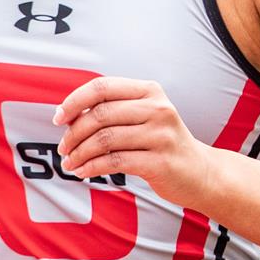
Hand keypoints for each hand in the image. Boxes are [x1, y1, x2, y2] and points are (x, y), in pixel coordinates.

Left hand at [53, 77, 212, 204]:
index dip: (74, 101)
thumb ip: (112, 111)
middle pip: (100, 115)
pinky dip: (92, 168)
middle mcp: (158, 108)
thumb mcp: (143, 117)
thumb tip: (66, 116)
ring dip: (79, 154)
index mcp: (150, 90)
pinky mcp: (160, 162)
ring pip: (105, 140)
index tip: (58, 119)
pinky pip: (115, 162)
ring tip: (69, 164)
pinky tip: (83, 173)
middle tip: (63, 148)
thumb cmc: (162, 143)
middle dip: (74, 133)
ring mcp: (161, 135)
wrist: (201, 172)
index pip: (102, 87)